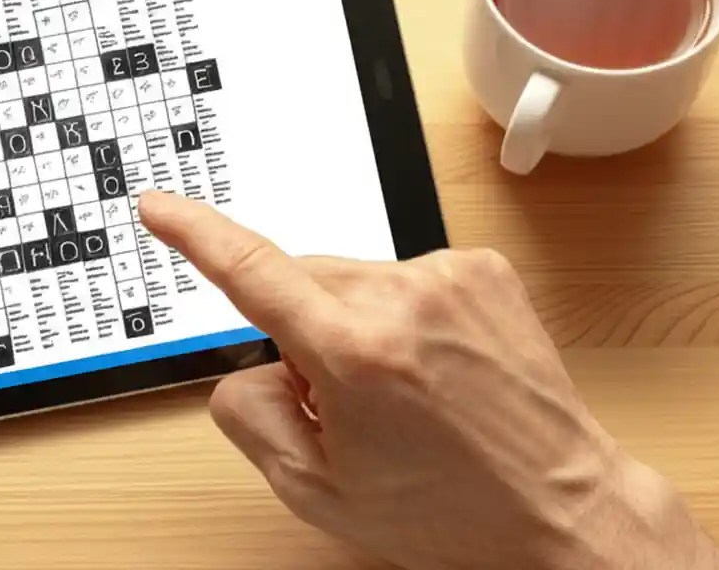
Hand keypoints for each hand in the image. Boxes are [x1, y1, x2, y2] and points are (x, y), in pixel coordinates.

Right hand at [140, 191, 718, 569]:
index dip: (194, 234)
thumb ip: (248, 414)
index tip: (158, 207)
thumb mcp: (316, 489)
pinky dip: (401, 314)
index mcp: (352, 352)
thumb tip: (248, 364)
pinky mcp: (482, 269)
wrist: (560, 507)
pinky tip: (434, 366)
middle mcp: (402, 298)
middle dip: (301, 331)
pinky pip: (404, 276)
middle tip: (344, 401)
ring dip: (353, 322)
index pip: (251, 270)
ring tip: (404, 391)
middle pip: (301, 281)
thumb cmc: (450, 511)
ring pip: (352, 279)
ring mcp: (449, 276)